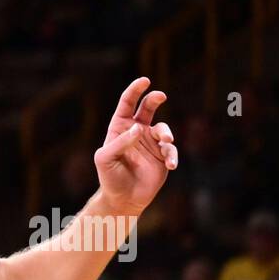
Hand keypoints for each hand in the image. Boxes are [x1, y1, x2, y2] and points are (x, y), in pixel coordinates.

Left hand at [94, 77, 178, 216]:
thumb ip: (119, 142)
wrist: (123, 198)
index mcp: (120, 128)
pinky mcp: (162, 156)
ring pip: (163, 129)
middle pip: (147, 108)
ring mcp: (151, 143)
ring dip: (166, 134)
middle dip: (154, 99)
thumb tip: (138, 128)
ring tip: (166, 142)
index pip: (127, 104)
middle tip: (160, 96)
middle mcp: (136, 132)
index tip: (145, 80)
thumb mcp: (106, 159)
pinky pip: (171, 150)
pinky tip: (170, 164)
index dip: (135, 90)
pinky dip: (172, 155)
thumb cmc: (110, 177)